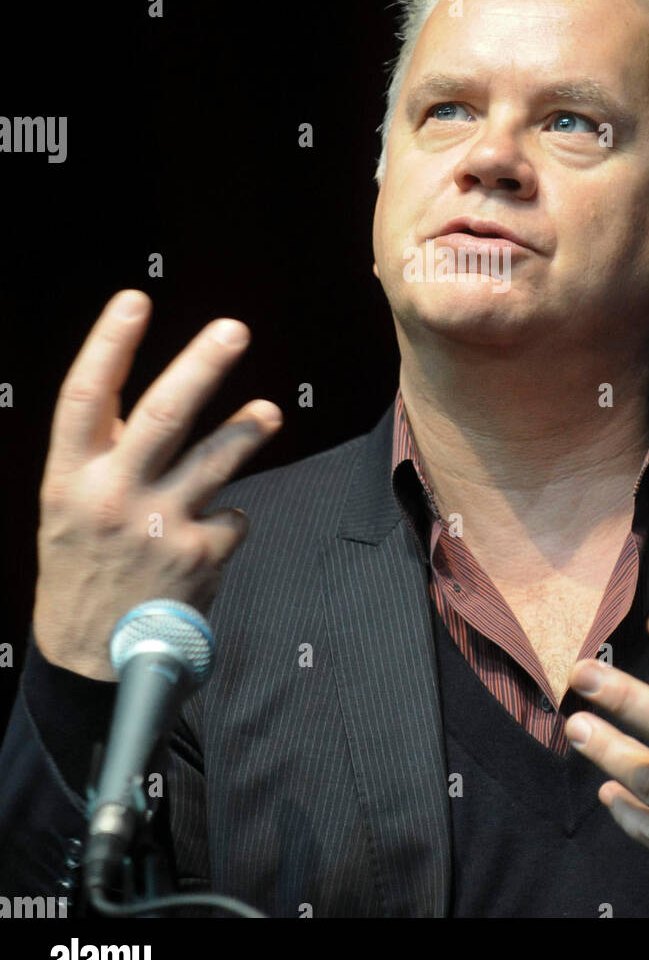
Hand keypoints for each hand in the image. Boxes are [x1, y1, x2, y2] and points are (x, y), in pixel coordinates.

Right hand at [33, 290, 282, 680]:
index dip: (109, 345)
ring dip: (246, 430)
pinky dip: (228, 520)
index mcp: (68, 480)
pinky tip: (211, 534)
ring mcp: (157, 528)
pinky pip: (231, 519)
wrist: (90, 659)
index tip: (133, 300)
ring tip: (269, 412)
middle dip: (201, 366)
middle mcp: (111, 498)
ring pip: (215, 460)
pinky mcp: (198, 557)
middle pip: (162, 417)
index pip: (85, 398)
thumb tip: (135, 393)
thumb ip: (100, 456)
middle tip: (233, 330)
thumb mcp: (69, 508)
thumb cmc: (82, 566)